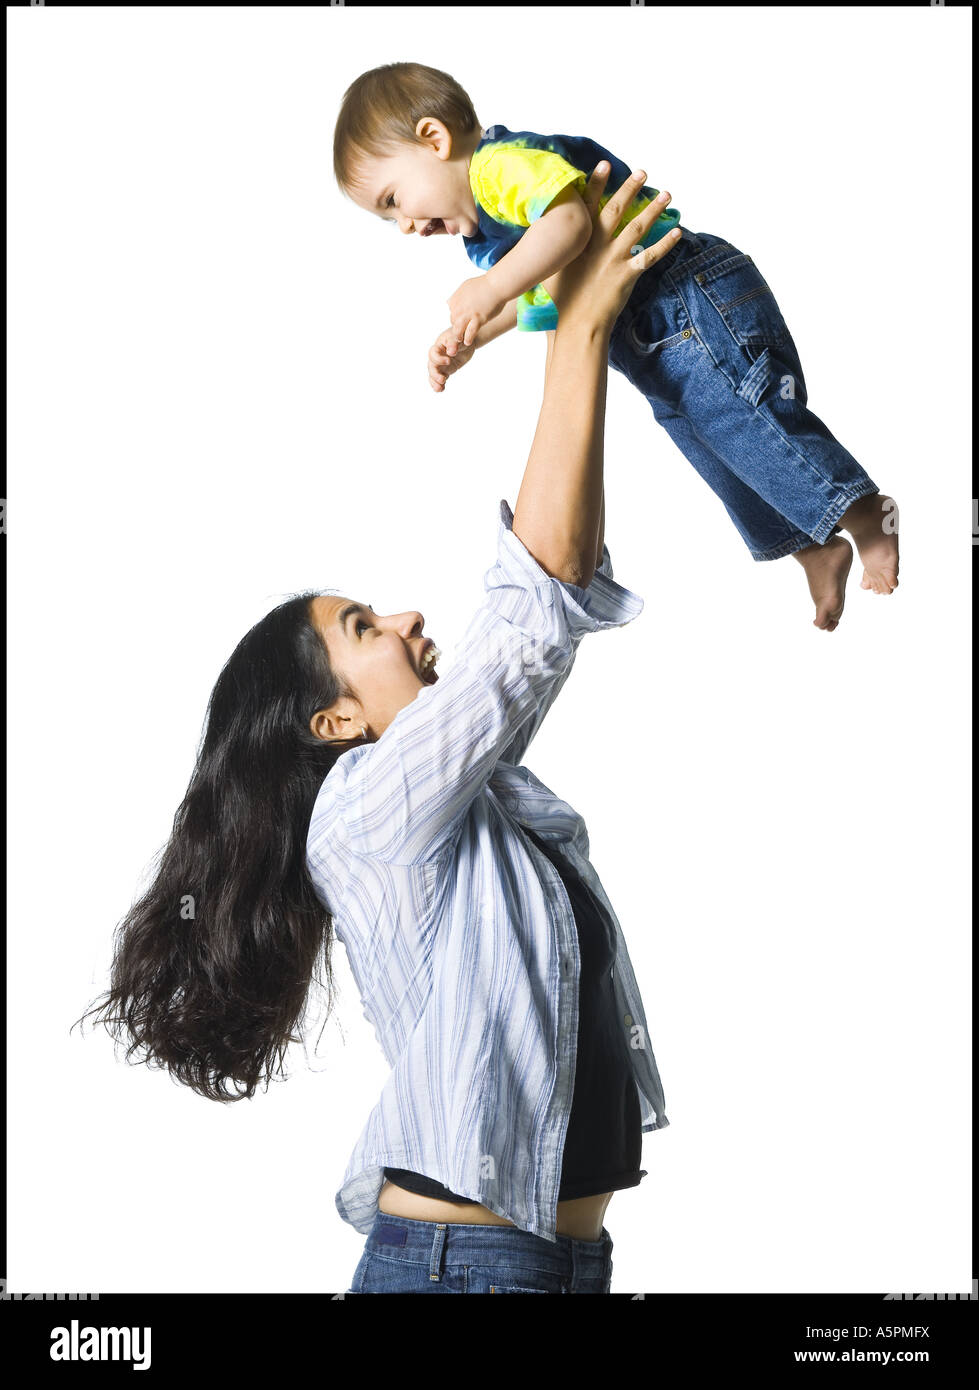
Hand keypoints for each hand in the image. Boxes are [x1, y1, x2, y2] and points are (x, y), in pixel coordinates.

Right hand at [428, 326, 476, 392]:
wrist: (467, 340)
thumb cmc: (461, 335)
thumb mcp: (458, 336)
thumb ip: (453, 342)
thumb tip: (450, 352)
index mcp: (439, 345)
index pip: (433, 353)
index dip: (438, 358)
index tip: (448, 361)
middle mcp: (437, 355)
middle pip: (431, 366)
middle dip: (435, 374)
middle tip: (443, 379)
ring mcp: (440, 364)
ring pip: (433, 374)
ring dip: (435, 381)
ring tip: (440, 388)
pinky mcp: (446, 370)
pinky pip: (439, 378)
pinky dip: (439, 384)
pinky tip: (442, 389)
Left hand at [446, 275, 506, 348]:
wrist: (495, 285)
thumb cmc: (484, 285)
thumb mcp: (465, 286)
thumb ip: (457, 296)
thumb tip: (450, 302)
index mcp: (455, 299)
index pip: (451, 313)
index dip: (457, 318)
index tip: (462, 321)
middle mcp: (458, 307)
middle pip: (453, 322)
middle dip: (458, 327)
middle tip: (461, 333)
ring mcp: (467, 314)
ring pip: (457, 330)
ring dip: (458, 336)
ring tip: (461, 340)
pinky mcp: (477, 319)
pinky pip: (470, 332)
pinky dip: (468, 338)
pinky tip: (468, 342)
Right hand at [544, 164, 680, 336]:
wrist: (577, 325)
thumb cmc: (561, 302)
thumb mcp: (551, 272)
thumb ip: (555, 254)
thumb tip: (546, 243)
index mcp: (578, 242)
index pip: (587, 205)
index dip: (596, 184)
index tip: (605, 164)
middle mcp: (597, 246)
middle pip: (616, 210)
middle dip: (630, 189)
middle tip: (643, 173)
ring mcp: (613, 260)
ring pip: (637, 228)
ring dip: (653, 210)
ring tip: (666, 194)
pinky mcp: (627, 276)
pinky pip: (650, 256)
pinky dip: (665, 244)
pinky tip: (677, 231)